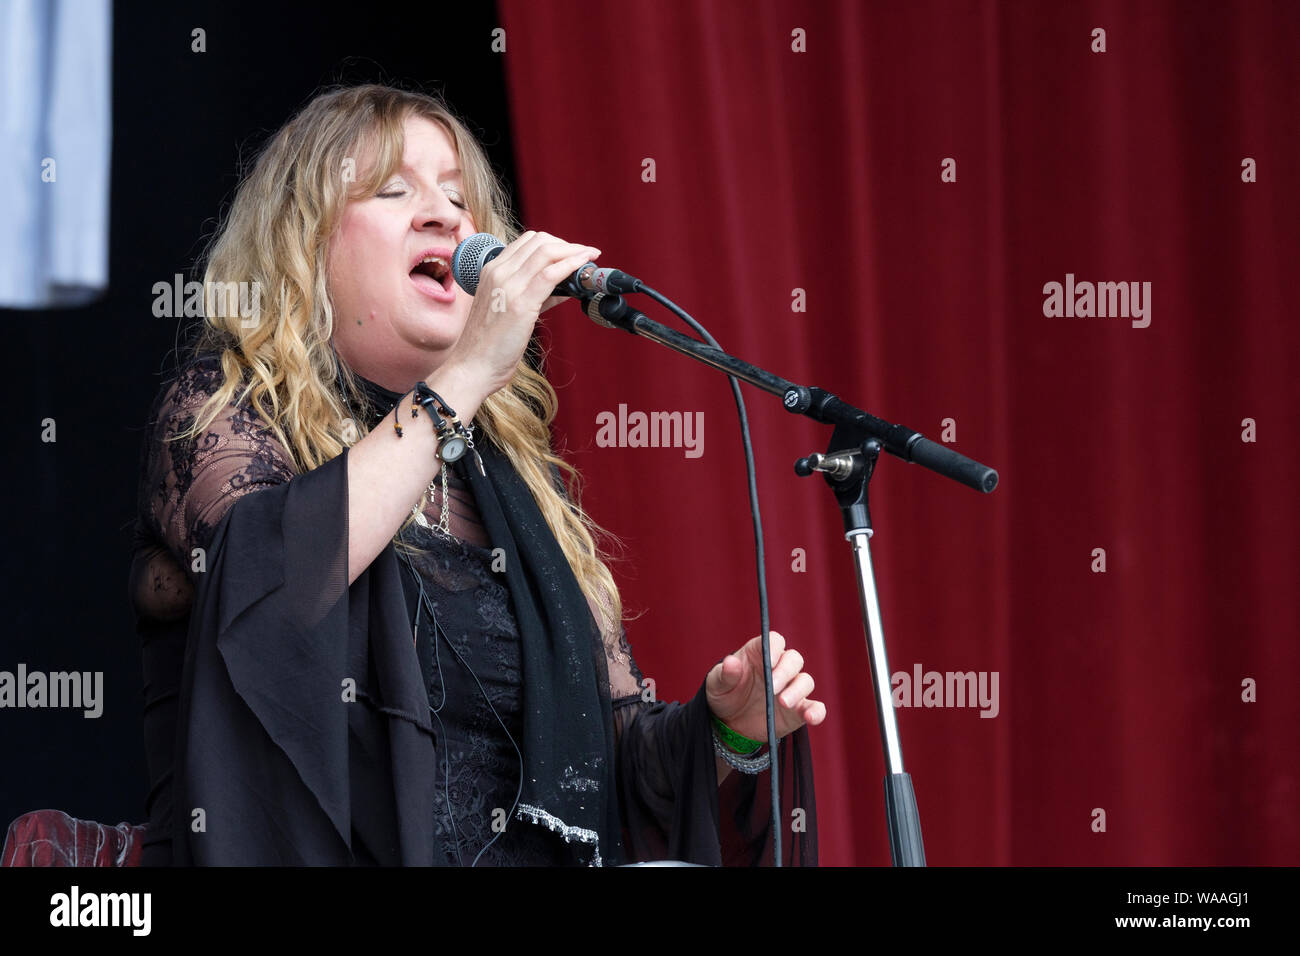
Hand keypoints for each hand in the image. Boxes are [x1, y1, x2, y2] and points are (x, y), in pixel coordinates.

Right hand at [441, 230, 599, 405]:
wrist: (473, 367)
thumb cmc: (490, 346)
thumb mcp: (510, 311)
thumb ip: (534, 296)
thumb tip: (563, 289)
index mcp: (492, 271)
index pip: (527, 242)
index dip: (555, 243)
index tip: (572, 252)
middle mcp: (498, 272)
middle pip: (539, 241)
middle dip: (567, 245)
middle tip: (585, 256)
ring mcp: (508, 285)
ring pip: (547, 252)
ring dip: (574, 252)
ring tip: (590, 258)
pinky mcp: (521, 303)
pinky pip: (551, 274)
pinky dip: (572, 265)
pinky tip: (584, 267)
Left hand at [705, 630, 826, 744]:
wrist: (730, 724)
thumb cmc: (724, 695)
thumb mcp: (716, 684)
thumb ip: (724, 674)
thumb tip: (731, 662)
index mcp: (760, 653)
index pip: (774, 641)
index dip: (774, 648)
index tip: (768, 661)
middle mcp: (779, 667)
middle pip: (793, 659)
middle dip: (785, 672)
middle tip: (773, 687)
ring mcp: (791, 688)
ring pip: (805, 681)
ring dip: (798, 690)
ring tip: (783, 703)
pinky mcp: (799, 710)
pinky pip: (815, 707)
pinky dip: (817, 711)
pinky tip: (811, 717)